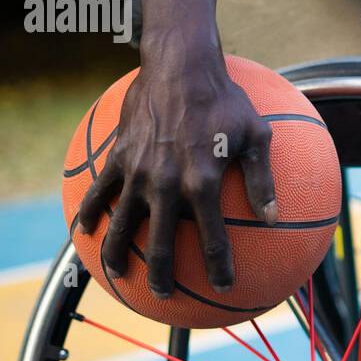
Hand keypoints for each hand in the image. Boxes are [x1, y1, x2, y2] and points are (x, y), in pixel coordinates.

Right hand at [77, 46, 276, 297]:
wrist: (180, 66)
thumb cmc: (225, 99)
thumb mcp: (257, 135)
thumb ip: (263, 180)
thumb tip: (274, 218)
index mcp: (204, 183)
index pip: (214, 238)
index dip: (219, 267)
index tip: (224, 287)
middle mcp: (167, 184)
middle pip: (162, 244)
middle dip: (164, 275)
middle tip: (165, 294)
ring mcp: (138, 172)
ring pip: (123, 224)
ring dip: (119, 253)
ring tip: (118, 274)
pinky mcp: (118, 157)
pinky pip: (100, 191)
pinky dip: (91, 212)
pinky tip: (86, 229)